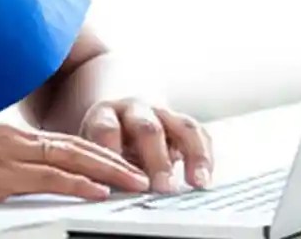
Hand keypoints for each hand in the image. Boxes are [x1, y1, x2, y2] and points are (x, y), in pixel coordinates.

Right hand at [0, 122, 151, 206]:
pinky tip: (98, 190)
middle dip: (112, 158)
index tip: (121, 161)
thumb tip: (27, 173)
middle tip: (141, 171)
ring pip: (69, 158)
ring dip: (107, 171)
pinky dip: (77, 182)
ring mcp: (5, 154)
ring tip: (133, 181)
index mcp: (5, 132)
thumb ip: (3, 161)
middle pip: (73, 144)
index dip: (96, 150)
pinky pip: (47, 178)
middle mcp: (10, 137)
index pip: (62, 139)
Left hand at [79, 98, 213, 192]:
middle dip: (156, 159)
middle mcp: (133, 108)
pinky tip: (204, 181)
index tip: (119, 180)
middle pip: (146, 128)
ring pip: (181, 126)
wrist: (120, 119)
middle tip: (161, 187)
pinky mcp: (182, 122)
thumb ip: (104, 168)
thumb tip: (113, 192)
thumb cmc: (105, 143)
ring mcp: (161, 111)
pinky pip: (200, 135)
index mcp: (104, 114)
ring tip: (196, 183)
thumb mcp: (95, 153)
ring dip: (191, 156)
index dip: (113, 152)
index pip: (106, 129)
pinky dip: (205, 157)